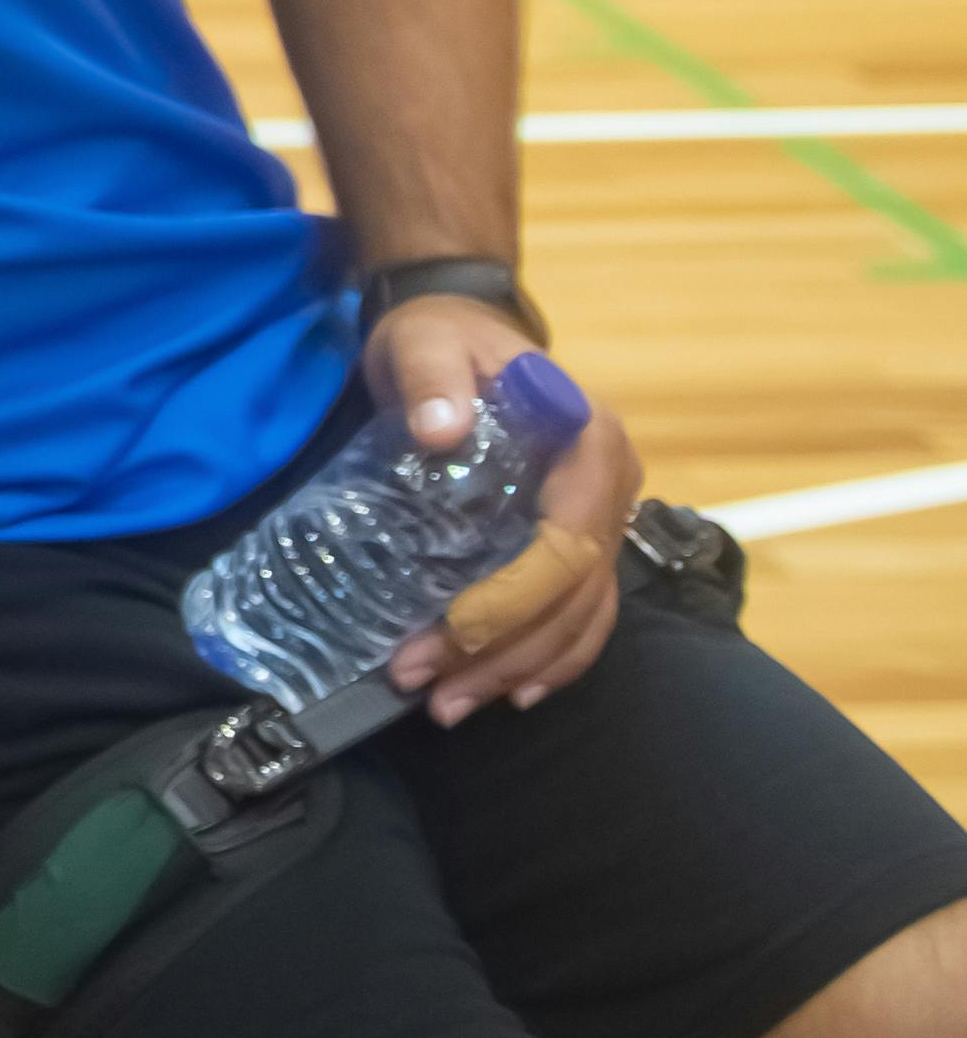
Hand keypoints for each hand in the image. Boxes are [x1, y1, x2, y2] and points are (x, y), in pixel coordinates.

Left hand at [367, 297, 640, 718]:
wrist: (458, 330)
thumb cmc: (441, 337)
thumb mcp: (426, 343)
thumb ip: (434, 380)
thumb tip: (441, 429)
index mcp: (589, 440)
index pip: (567, 541)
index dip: (515, 599)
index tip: (450, 635)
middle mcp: (612, 484)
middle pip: (575, 592)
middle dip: (504, 651)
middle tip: (430, 692)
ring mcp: (604, 515)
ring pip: (582, 614)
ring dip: (521, 668)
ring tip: (450, 706)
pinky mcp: (580, 537)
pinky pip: (583, 612)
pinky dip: (552, 658)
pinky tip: (511, 692)